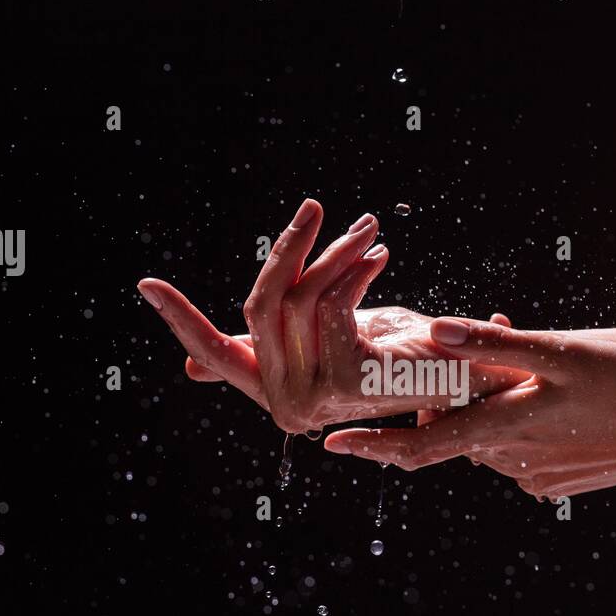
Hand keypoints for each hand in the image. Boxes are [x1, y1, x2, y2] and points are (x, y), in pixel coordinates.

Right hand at [138, 199, 526, 431]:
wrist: (469, 377)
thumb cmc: (401, 354)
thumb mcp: (325, 338)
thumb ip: (268, 344)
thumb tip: (190, 369)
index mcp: (274, 394)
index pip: (215, 353)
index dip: (180, 318)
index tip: (145, 284)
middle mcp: (286, 408)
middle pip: (261, 305)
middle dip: (287, 250)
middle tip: (314, 207)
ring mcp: (314, 401)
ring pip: (299, 298)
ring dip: (335, 253)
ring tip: (368, 230)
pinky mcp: (346, 382)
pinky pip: (331, 305)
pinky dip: (354, 271)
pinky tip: (379, 257)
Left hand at [323, 317, 615, 497]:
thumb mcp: (562, 351)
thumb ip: (494, 346)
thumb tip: (434, 333)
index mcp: (502, 430)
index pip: (419, 448)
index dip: (373, 446)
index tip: (332, 443)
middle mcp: (509, 462)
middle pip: (457, 431)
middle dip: (453, 396)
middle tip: (485, 344)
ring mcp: (535, 476)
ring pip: (490, 438)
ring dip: (491, 407)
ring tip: (532, 366)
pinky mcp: (557, 481)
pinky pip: (520, 451)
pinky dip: (520, 426)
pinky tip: (558, 399)